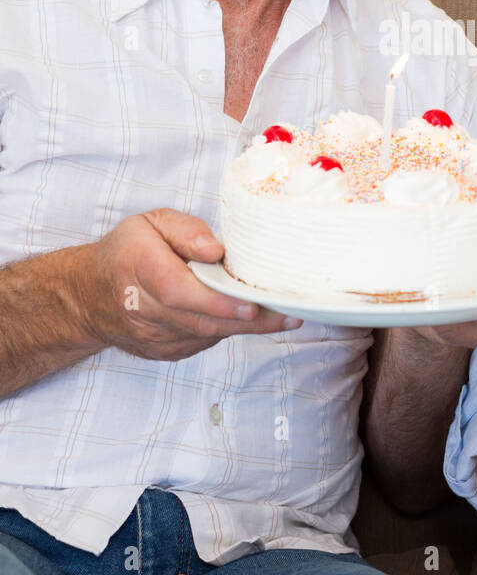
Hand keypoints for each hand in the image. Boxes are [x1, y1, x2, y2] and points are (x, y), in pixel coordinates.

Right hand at [72, 208, 300, 362]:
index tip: (251, 305)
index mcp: (138, 268)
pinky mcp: (163, 351)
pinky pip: (202, 342)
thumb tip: (216, 250)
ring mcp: (153, 336)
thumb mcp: (150, 223)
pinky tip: (250, 319)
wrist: (89, 295)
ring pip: (206, 336)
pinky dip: (226, 331)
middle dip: (249, 321)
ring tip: (284, 317)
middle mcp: (143, 308)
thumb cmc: (127, 251)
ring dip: (246, 329)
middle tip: (290, 316)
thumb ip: (184, 230)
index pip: (179, 292)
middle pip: (201, 321)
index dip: (217, 302)